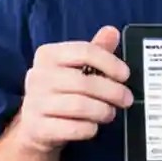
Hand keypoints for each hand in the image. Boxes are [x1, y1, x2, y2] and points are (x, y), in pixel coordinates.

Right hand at [14, 26, 133, 153]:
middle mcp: (38, 76)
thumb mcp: (75, 68)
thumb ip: (94, 51)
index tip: (125, 75)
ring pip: (80, 106)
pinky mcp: (38, 128)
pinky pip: (73, 128)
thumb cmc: (60, 91)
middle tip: (126, 99)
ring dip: (103, 111)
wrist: (35, 126)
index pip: (84, 51)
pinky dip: (90, 128)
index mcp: (48, 55)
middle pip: (85, 82)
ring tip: (110, 113)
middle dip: (113, 92)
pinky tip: (92, 126)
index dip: (110, 63)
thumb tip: (112, 31)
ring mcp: (35, 103)